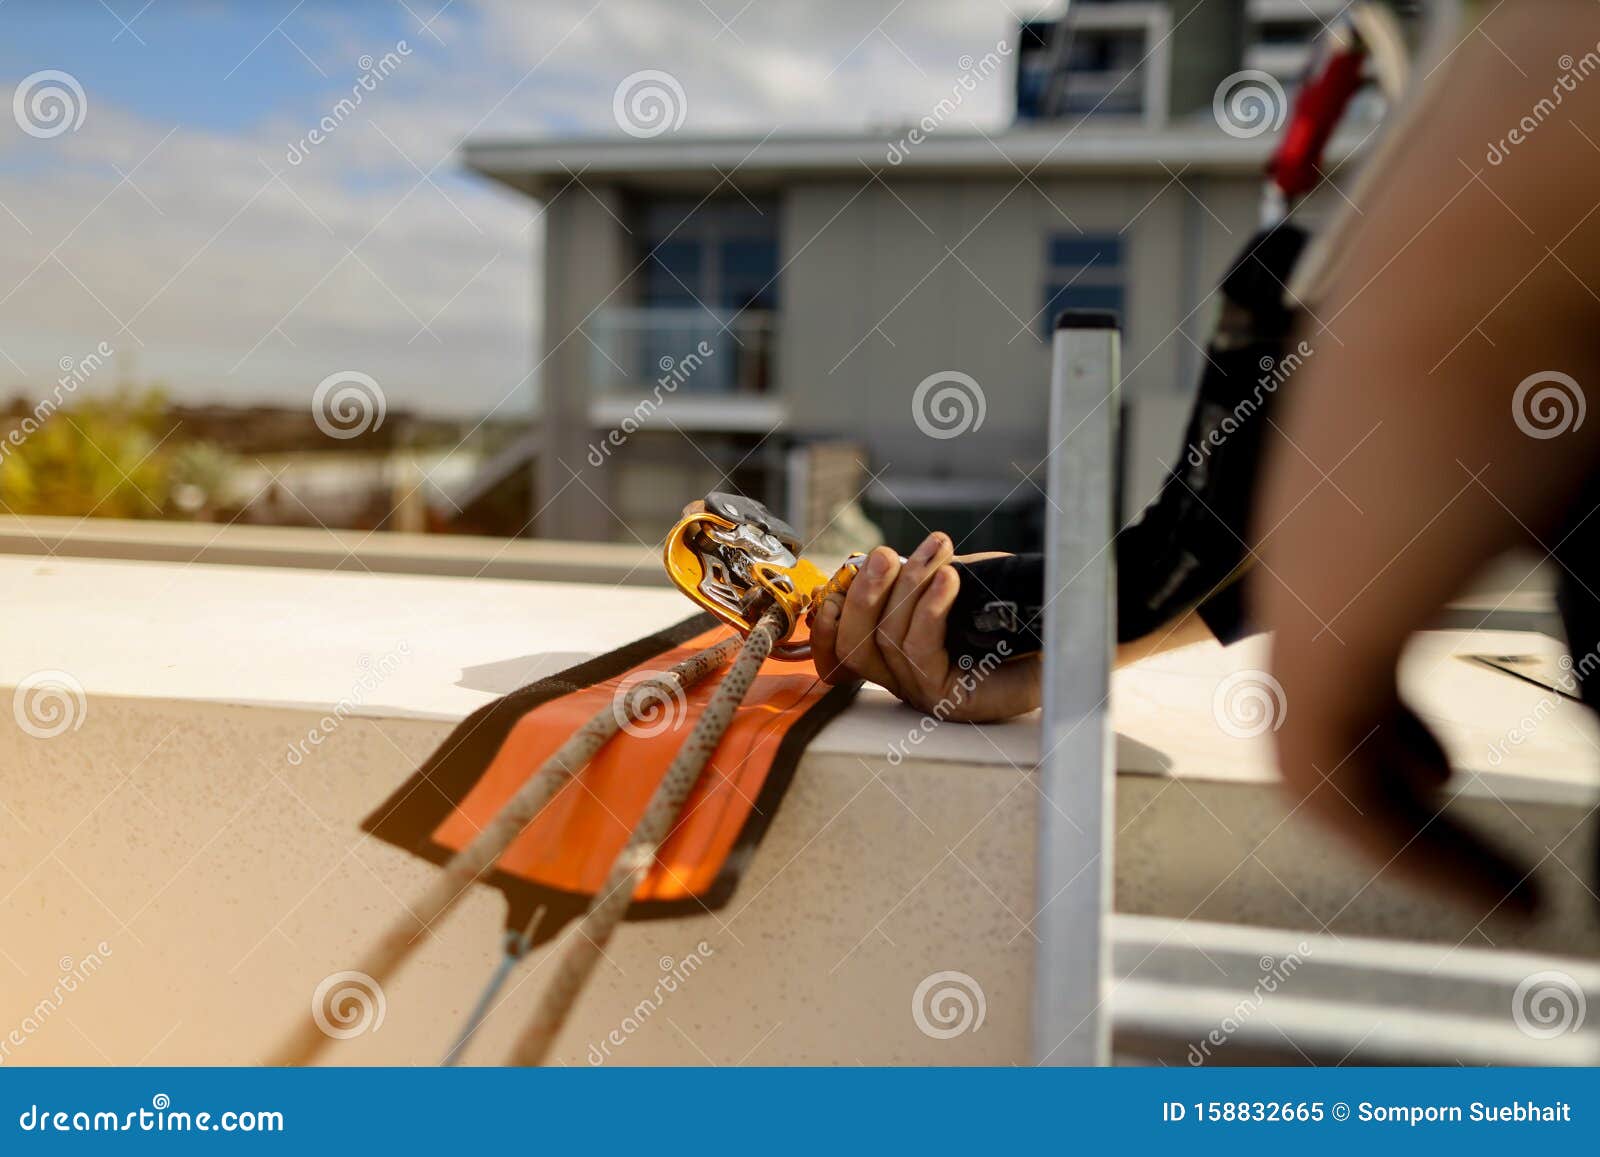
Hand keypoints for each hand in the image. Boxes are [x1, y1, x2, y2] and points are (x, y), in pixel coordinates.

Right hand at [809, 533, 1040, 722]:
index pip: (843, 644)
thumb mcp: (955, 586)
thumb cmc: (1012, 614)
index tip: (841, 575)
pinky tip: (947, 580)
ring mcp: (924, 691)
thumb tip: (878, 559)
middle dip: (863, 593)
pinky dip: (928, 609)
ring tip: (935, 551)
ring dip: (908, 585)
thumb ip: (917, 579)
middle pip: (855, 644)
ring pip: (889, 639)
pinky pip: (920, 651)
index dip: (830, 615)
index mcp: (898, 654)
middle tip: (883, 555)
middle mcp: (904, 677)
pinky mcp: (947, 698)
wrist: (1065, 638)